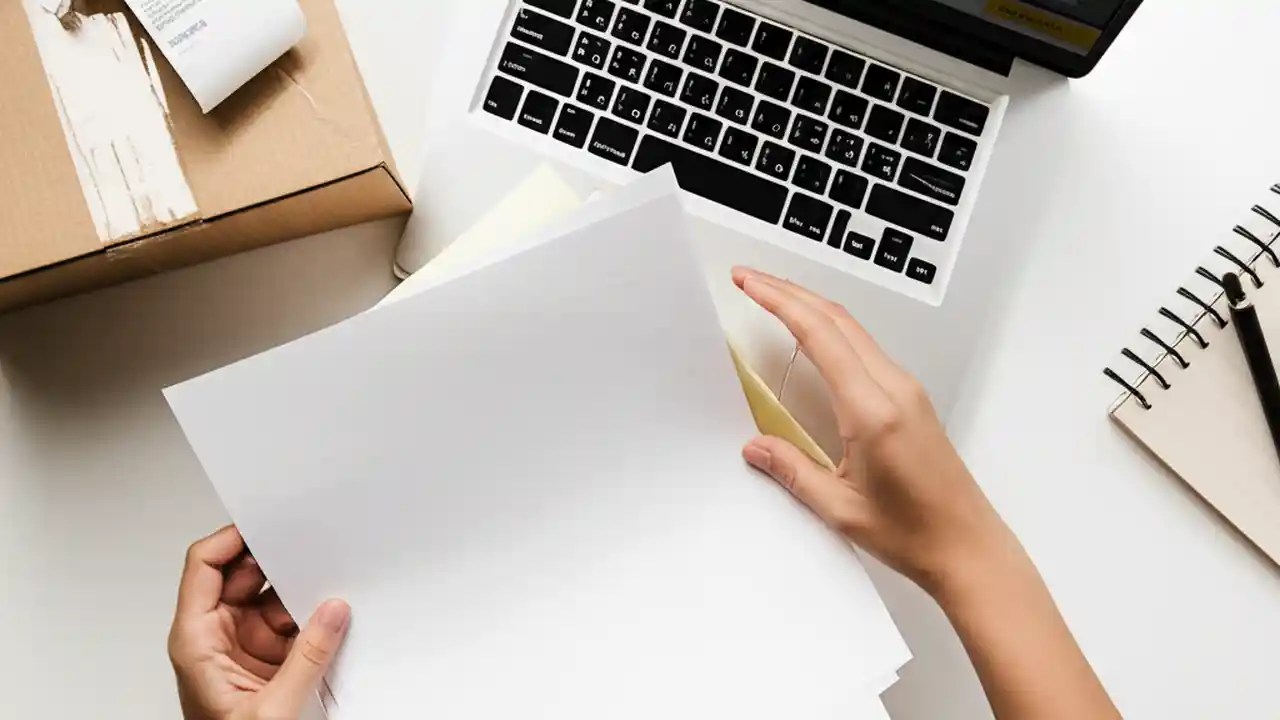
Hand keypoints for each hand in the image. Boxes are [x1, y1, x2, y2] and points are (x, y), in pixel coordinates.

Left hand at [168, 526, 349, 719]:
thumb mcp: (273, 708)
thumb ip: (308, 656)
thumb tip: (333, 611)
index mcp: (196, 640)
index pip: (203, 566)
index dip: (232, 538)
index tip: (266, 524)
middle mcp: (213, 637)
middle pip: (240, 574)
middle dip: (276, 561)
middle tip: (308, 547)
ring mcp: (240, 647)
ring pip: (269, 596)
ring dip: (298, 590)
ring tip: (326, 581)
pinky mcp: (266, 659)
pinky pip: (289, 621)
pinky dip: (310, 615)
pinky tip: (329, 613)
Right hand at [733, 268, 1017, 597]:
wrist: (969, 549)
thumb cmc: (916, 533)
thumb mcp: (839, 508)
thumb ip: (792, 470)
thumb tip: (755, 445)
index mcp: (873, 411)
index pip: (820, 335)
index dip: (780, 301)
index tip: (750, 282)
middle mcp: (894, 390)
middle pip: (837, 319)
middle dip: (790, 292)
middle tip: (751, 279)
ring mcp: (907, 391)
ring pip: (853, 330)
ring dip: (811, 308)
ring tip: (773, 299)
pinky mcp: (911, 400)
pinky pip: (866, 350)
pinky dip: (832, 331)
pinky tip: (812, 337)